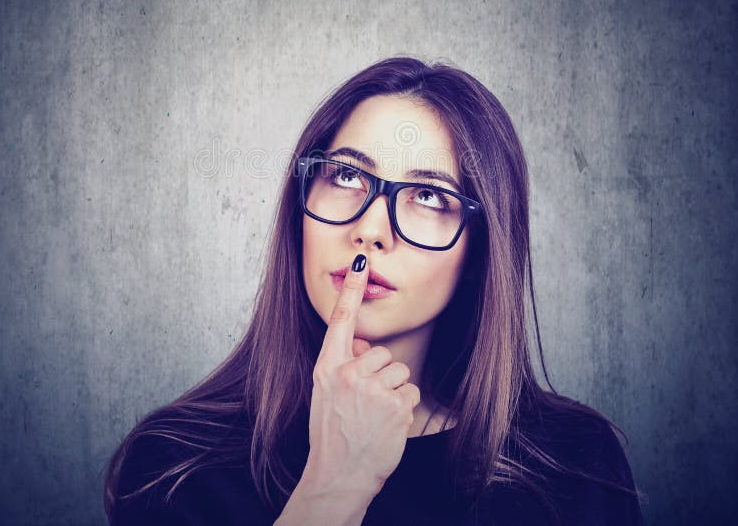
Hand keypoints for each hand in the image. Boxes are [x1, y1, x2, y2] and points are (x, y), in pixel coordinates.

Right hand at [304, 253, 420, 499]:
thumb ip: (343, 364)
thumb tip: (365, 346)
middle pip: (381, 352)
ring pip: (399, 371)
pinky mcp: (395, 406)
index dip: (351, 289)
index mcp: (327, 367)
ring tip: (375, 415)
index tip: (360, 262)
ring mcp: (371, 390)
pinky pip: (411, 392)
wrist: (338, 475)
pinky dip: (404, 408)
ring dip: (393, 391)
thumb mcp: (326, 393)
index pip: (340, 320)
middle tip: (365, 402)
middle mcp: (348, 373)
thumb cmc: (332, 432)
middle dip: (380, 374)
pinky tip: (388, 424)